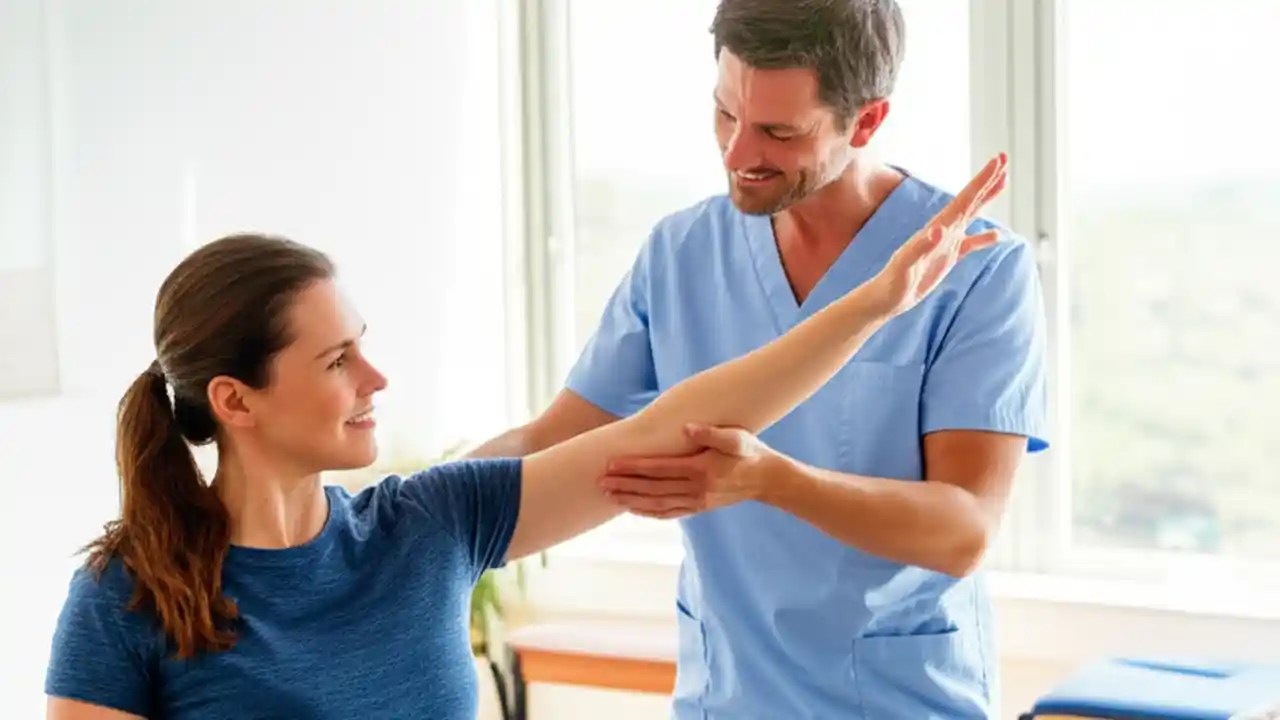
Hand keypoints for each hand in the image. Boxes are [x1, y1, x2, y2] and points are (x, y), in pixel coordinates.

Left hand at [598, 424, 779, 518]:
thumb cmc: (749, 452)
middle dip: (625, 484)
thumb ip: (712, 433)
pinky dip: (648, 512)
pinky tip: (632, 508)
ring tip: (609, 494)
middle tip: (600, 481)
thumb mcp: (736, 437)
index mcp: (702, 469)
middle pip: (653, 488)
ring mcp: (697, 501)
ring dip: (631, 500)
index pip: (660, 469)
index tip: (612, 463)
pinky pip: (668, 513)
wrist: (767, 479)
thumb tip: (687, 428)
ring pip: (657, 504)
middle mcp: (697, 489)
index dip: (635, 466)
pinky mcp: (699, 508)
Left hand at [869, 153, 1008, 316]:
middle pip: (970, 200)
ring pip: (972, 215)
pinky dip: (986, 238)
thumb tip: (940, 230)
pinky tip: (999, 236)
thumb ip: (922, 246)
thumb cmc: (893, 282)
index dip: (981, 181)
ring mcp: (946, 242)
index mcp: (936, 227)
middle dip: (987, 180)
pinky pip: (972, 244)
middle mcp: (943, 229)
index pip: (964, 199)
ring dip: (987, 199)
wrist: (886, 298)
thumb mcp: (906, 265)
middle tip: (1003, 158)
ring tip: (1004, 181)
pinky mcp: (948, 257)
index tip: (997, 161)